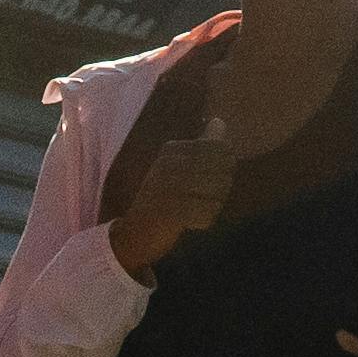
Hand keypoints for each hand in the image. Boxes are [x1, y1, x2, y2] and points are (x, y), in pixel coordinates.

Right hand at [107, 111, 236, 277]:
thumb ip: (201, 145)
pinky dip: (206, 220)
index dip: (225, 167)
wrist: (132, 234)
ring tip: (201, 210)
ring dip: (215, 205)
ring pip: (218, 191)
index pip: (218, 148)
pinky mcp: (169, 213)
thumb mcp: (177, 167)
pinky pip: (206, 213)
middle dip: (223, 186)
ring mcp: (167, 188)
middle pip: (221, 168)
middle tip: (208, 198)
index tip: (210, 181)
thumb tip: (219, 122)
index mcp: (171, 151)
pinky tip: (195, 222)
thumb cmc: (160, 199)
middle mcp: (168, 165)